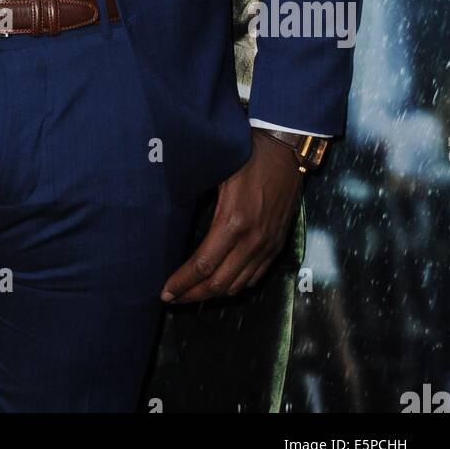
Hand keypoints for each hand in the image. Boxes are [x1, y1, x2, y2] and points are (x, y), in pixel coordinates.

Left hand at [160, 131, 302, 303]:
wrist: (283, 150)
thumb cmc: (245, 157)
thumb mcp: (216, 176)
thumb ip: (199, 204)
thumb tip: (172, 222)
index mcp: (233, 223)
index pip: (202, 265)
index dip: (182, 283)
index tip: (165, 292)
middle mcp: (253, 240)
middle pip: (219, 283)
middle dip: (193, 295)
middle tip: (172, 298)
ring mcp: (268, 245)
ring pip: (238, 285)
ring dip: (213, 294)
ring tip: (192, 293)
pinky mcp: (277, 244)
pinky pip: (255, 276)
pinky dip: (236, 285)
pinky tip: (220, 282)